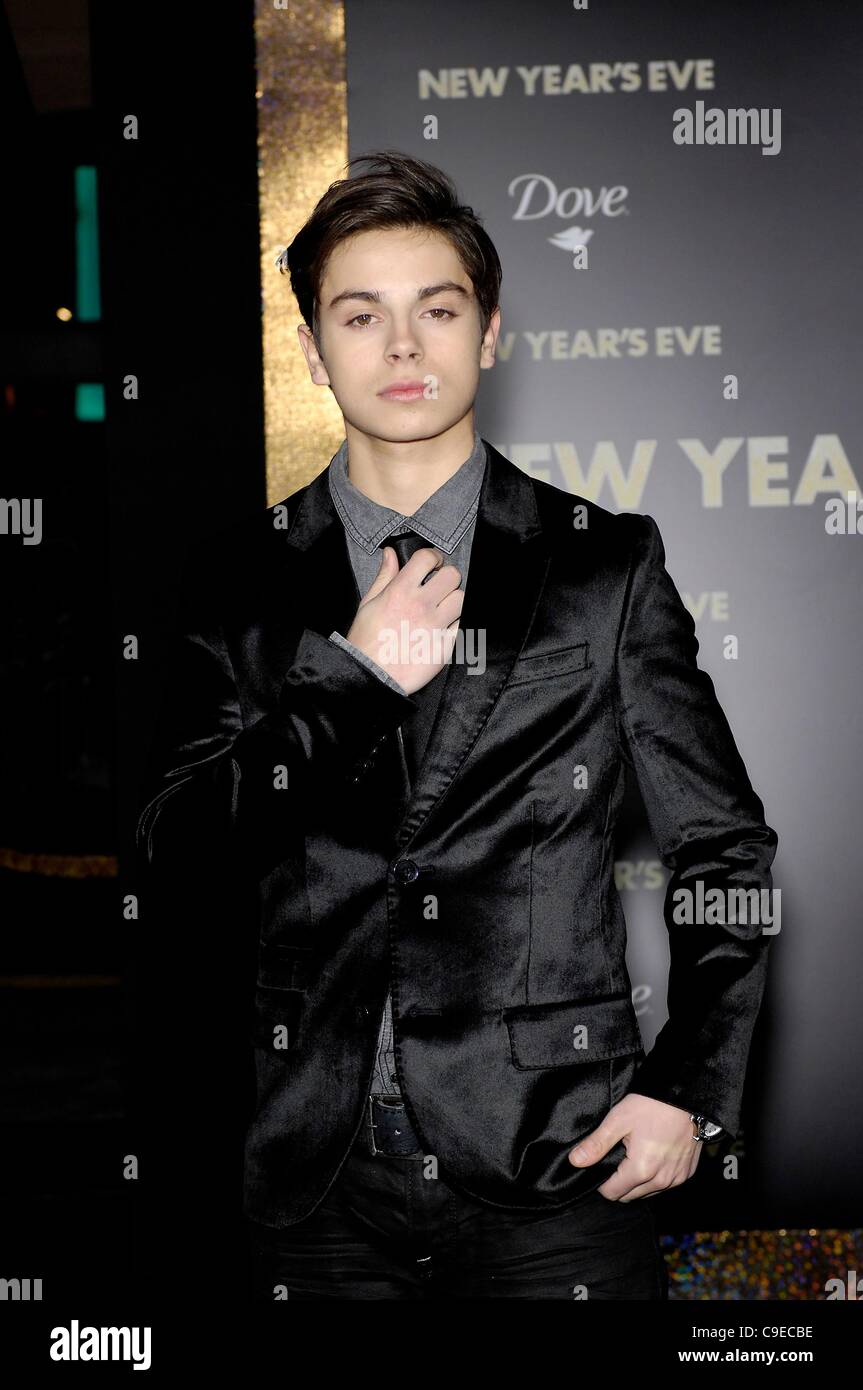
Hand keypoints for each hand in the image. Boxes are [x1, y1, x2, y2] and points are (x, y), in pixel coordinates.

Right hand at [346, 545, 463, 695]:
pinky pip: (462, 625)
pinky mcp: (444, 645)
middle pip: (452, 576)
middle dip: (446, 578)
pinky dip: (457, 623)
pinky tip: (446, 626)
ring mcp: (435, 626)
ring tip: (443, 608)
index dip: (433, 557)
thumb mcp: (369, 603)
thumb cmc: (366, 640)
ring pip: (461, 599)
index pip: (427, 559)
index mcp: (400, 591)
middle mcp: (420, 605)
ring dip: (454, 601)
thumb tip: (390, 553)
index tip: (432, 565)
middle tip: (439, 587)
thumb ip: (385, 576)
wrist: (370, 675)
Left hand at [567, 1093, 702, 1200]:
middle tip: (618, 1156)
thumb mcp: (618, 1120)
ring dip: (637, 1182)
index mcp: (641, 1170)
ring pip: (647, 1193)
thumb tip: (575, 1161)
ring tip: (635, 1154)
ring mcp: (677, 1179)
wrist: (685, 1096)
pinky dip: (655, 1177)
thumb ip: (596, 1144)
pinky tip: (652, 1156)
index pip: (612, 1194)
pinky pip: (665, 1185)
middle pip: (629, 1197)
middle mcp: (661, 1181)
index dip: (602, 1182)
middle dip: (619, 1182)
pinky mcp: (687, 1173)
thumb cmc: (651, 1105)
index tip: (602, 1164)